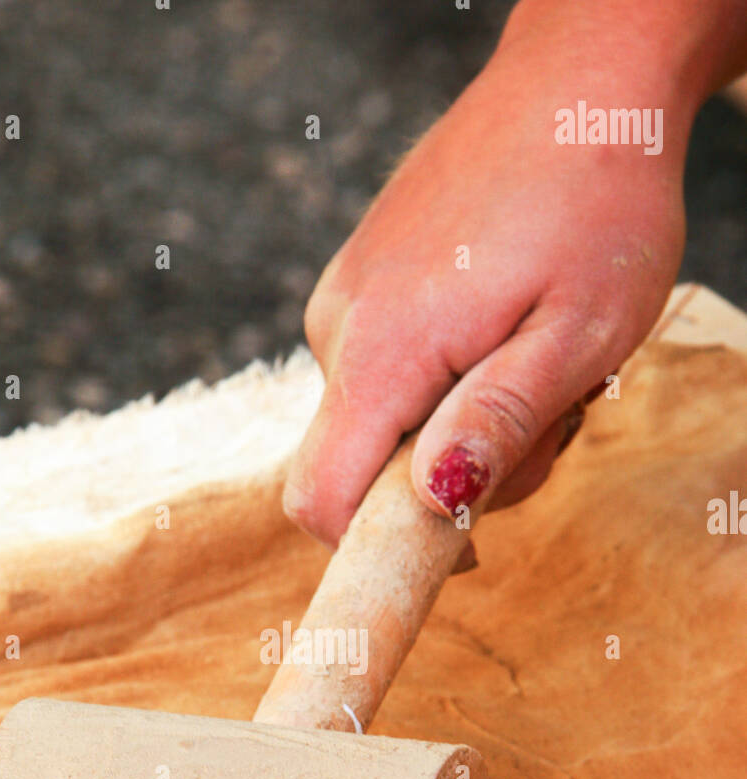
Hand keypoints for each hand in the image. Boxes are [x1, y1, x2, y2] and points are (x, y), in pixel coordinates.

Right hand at [285, 16, 689, 545]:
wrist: (580, 81)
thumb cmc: (598, 203)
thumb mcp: (577, 333)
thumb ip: (498, 422)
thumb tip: (432, 504)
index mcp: (383, 350)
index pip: (322, 501)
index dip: (377, 552)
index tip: (461, 555)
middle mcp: (338, 328)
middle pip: (359, 471)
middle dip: (446, 483)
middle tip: (544, 423)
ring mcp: (344, 300)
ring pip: (380, 425)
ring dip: (458, 427)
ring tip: (535, 361)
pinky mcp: (361, 283)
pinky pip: (386, 375)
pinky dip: (446, 384)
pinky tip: (504, 333)